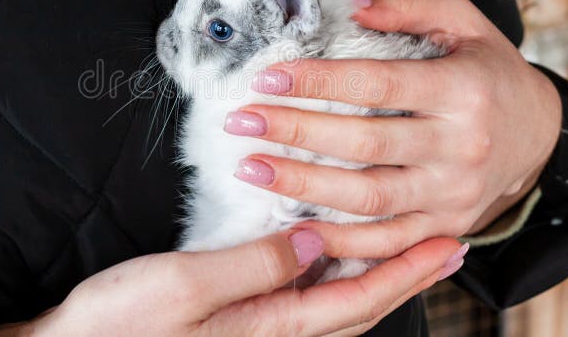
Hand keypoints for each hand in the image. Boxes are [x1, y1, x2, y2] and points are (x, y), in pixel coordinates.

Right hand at [0, 231, 463, 336]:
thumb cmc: (120, 324)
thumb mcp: (185, 286)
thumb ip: (255, 264)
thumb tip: (316, 240)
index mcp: (269, 330)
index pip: (358, 299)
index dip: (407, 271)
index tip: (447, 244)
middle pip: (359, 307)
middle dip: (406, 274)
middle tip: (445, 242)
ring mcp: (258, 335)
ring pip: (337, 306)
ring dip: (377, 275)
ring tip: (404, 245)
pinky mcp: (240, 326)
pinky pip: (306, 303)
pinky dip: (336, 279)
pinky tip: (334, 257)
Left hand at [225, 0, 561, 258]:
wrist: (539, 135)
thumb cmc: (489, 71)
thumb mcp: (464, 22)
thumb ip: (411, 5)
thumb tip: (353, 5)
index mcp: (463, 90)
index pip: (378, 84)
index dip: (319, 82)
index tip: (267, 77)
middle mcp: (460, 146)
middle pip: (365, 143)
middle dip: (296, 133)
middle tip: (242, 122)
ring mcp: (452, 193)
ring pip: (368, 197)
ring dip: (303, 186)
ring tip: (251, 169)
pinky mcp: (444, 225)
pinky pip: (386, 242)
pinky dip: (339, 240)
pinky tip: (294, 227)